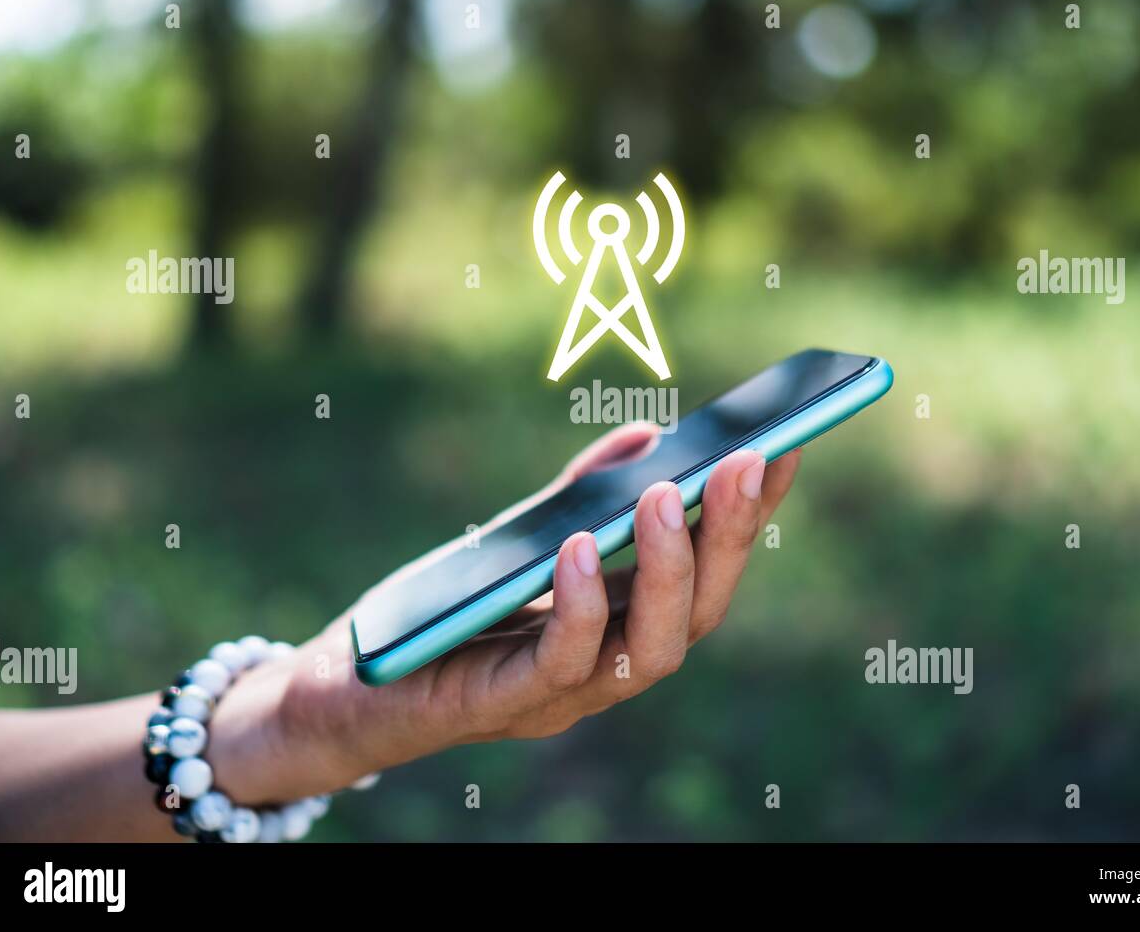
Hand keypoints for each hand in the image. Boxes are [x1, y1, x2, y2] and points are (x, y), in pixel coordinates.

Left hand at [207, 424, 800, 803]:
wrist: (355, 685)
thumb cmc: (450, 611)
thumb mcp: (522, 539)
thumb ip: (581, 494)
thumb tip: (649, 436)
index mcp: (625, 623)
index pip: (708, 571)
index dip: (751, 514)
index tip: (783, 444)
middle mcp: (613, 665)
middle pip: (701, 612)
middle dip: (731, 536)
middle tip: (748, 460)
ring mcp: (565, 694)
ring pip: (652, 650)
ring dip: (670, 570)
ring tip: (669, 496)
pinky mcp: (504, 704)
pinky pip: (559, 665)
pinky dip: (580, 608)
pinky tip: (580, 548)